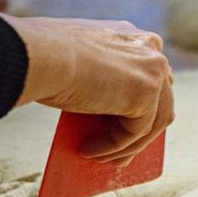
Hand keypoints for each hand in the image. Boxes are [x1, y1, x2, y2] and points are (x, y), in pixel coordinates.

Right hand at [3, 17, 175, 163]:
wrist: (36, 53)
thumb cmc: (45, 54)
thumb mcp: (82, 59)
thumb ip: (104, 74)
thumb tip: (107, 107)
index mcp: (136, 37)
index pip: (154, 76)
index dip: (146, 104)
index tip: (131, 124)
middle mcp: (151, 50)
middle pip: (161, 101)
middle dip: (143, 129)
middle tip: (123, 150)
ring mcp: (153, 72)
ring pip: (152, 122)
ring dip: (128, 145)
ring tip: (105, 159)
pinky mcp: (146, 94)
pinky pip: (134, 133)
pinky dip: (114, 146)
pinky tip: (91, 152)